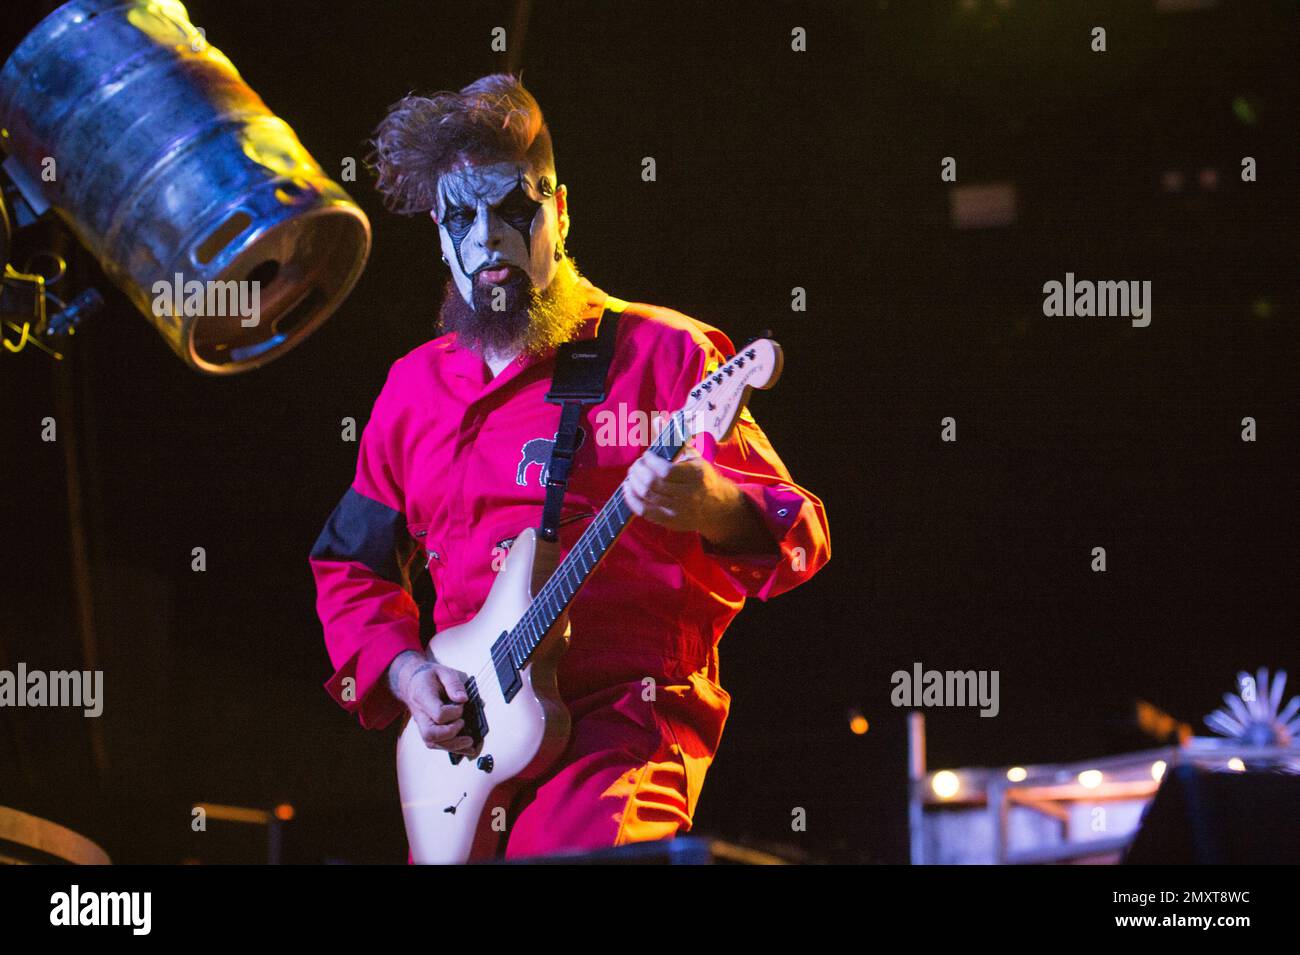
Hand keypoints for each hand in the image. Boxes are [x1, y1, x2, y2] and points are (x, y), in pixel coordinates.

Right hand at [388, 650, 474, 752]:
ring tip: (471, 743)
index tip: (462, 705)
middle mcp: (420, 714)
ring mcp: (423, 724)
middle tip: (466, 728)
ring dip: (453, 746)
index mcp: (423, 696)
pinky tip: (468, 749)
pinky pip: (436, 744)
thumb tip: (463, 699)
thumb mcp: (443, 671)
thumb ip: (453, 683)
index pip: (438, 714)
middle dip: (451, 736)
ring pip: (432, 743)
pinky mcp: (428, 730)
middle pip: (430, 734)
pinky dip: (453, 748)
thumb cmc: (429, 677)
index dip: (453, 713)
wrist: (413, 681)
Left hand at [623, 445, 738, 534]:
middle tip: (637, 465)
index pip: (666, 471)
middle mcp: (689, 495)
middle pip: (653, 484)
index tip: (647, 455)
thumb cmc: (701, 476)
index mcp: (696, 476)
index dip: (650, 462)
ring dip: (633, 483)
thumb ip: (673, 438)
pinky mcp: (670, 521)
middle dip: (638, 471)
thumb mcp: (692, 456)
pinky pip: (644, 511)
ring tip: (632, 475)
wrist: (716, 507)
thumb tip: (658, 419)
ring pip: (647, 497)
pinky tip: (628, 488)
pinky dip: (631, 499)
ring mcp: (679, 511)